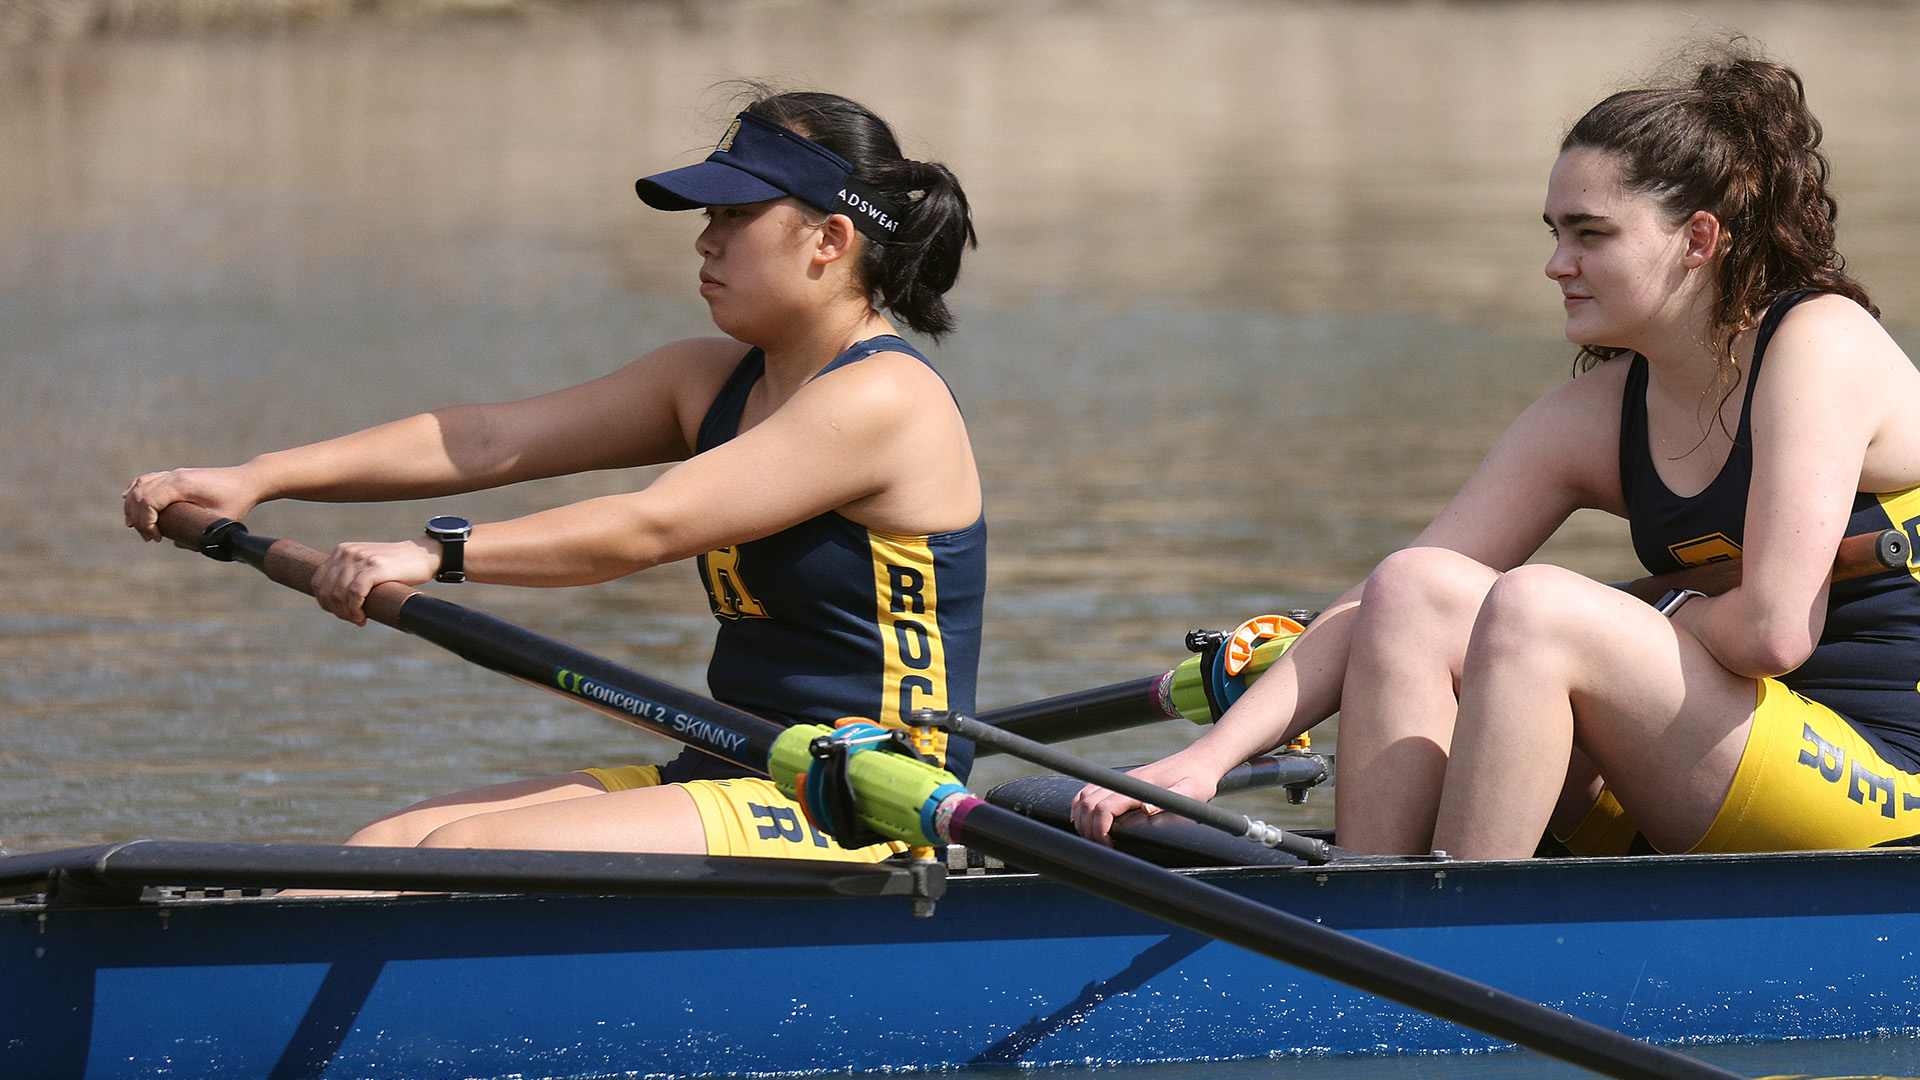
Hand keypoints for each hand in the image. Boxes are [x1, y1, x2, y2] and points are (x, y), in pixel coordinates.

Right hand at [122, 467, 260, 542]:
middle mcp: (174, 476)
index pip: (149, 501)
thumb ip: (201, 534)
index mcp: (182, 485)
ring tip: (136, 526)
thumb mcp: (222, 520)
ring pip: (140, 485)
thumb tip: (177, 543)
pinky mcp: (176, 475)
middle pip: (140, 494)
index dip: (146, 522)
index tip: (156, 538)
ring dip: (133, 506)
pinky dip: (135, 490)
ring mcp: (174, 473)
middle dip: (138, 519)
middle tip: (149, 538)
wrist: (248, 480)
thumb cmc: (237, 500)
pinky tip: (128, 499)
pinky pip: (148, 479)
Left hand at [312, 538, 438, 625]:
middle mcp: (347, 552)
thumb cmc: (395, 566)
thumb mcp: (366, 565)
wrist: (422, 555)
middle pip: (327, 590)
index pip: (318, 581)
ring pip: (339, 593)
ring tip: (358, 620)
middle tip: (351, 619)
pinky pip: (355, 593)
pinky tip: (362, 617)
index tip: (340, 612)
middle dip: (335, 610)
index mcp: (342, 551)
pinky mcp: (374, 567)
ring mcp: (361, 558)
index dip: (325, 602)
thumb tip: (333, 600)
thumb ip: (350, 574)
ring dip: (346, 613)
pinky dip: (355, 609)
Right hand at [1069, 755, 1223, 845]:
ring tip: (1090, 837)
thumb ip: (1168, 802)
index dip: (1099, 830)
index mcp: (1138, 786)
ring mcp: (1122, 779)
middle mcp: (1125, 780)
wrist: (1199, 762)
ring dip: (1081, 817)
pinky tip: (1084, 817)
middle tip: (1098, 846)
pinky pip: (1092, 790)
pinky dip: (1081, 804)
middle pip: (1089, 803)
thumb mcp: (1191, 793)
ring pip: (1085, 796)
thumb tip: (1145, 809)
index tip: (1107, 846)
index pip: (1104, 808)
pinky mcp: (1123, 780)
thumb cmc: (1197, 780)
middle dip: (1087, 828)